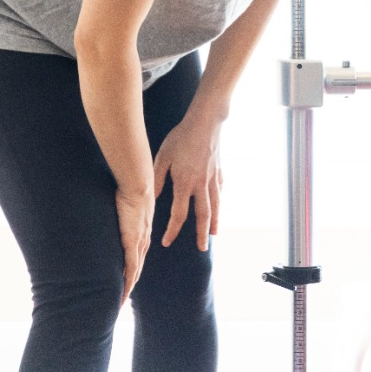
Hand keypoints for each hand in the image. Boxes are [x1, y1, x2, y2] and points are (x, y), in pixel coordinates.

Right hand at [116, 186, 153, 303]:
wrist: (138, 184)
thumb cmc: (130, 188)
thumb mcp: (126, 203)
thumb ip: (120, 210)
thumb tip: (111, 208)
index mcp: (142, 231)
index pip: (137, 256)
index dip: (132, 269)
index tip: (127, 280)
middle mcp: (143, 240)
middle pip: (137, 267)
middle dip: (130, 283)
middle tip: (123, 298)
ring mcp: (139, 242)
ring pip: (135, 270)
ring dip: (129, 286)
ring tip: (122, 300)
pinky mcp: (132, 241)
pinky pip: (131, 266)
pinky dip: (128, 280)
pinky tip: (124, 291)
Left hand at [153, 110, 223, 250]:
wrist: (204, 123)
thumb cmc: (181, 138)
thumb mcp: (162, 157)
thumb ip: (157, 179)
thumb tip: (151, 198)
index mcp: (185, 183)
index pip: (179, 214)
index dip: (173, 230)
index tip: (166, 242)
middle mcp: (201, 185)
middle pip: (203, 216)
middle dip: (202, 234)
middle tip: (202, 248)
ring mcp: (212, 179)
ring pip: (215, 206)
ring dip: (215, 223)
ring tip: (214, 235)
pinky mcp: (218, 172)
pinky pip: (219, 192)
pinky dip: (218, 203)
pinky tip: (218, 207)